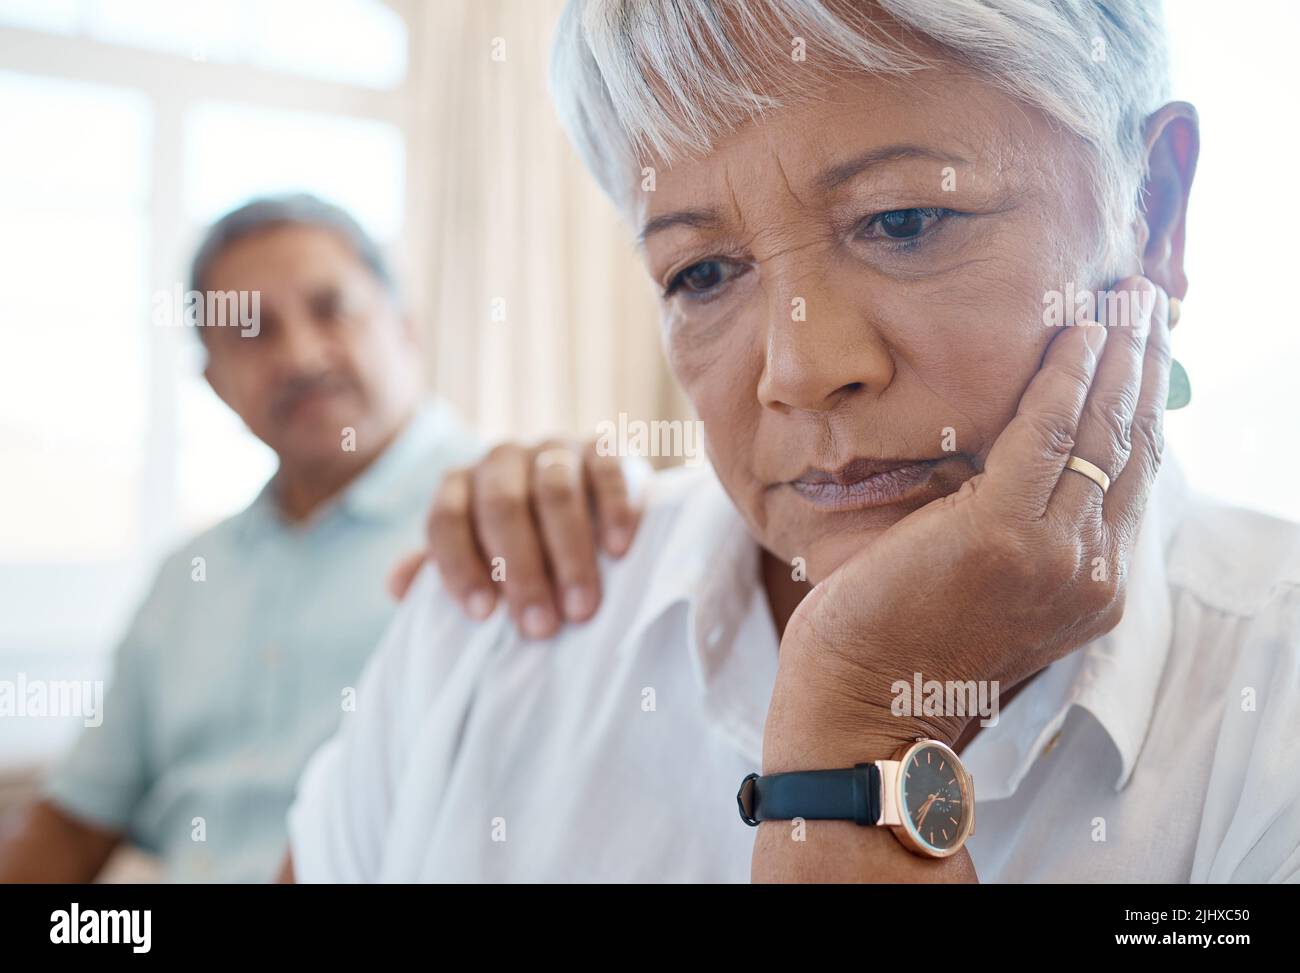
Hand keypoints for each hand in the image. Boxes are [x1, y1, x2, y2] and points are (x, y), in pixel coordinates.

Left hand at [386, 439, 641, 638]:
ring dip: (569, 554)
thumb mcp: (478, 557)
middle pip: (502, 506)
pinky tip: (619, 551)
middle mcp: (502, 458)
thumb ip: (443, 568)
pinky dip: (614, 510)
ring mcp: (554, 449)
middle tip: (540, 626)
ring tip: (581, 608)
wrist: (587, 502)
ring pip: (555, 491)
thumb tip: (397, 585)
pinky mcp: (603, 447)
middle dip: (520, 571)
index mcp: (461, 484)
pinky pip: (607, 471)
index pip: (445, 519)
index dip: (459, 566)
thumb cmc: (523, 545)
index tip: (482, 615)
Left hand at [766, 276, 1171, 768]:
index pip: (1128, 479)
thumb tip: (1015, 456)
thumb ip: (1017, 529)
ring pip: (1101, 433)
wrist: (863, 701)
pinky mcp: (1006, 534)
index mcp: (1088, 585)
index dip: (1141, 408)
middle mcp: (1091, 572)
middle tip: (1148, 301)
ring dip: (1117, 355)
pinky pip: (1047, 433)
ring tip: (1125, 299)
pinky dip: (1065, 377)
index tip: (1141, 350)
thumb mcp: (983, 585)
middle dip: (1144, 366)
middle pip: (1131, 448)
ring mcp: (1056, 555)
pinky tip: (1076, 333)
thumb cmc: (902, 641)